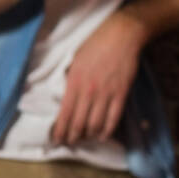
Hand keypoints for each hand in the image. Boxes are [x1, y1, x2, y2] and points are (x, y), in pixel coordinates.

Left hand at [50, 11, 147, 145]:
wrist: (122, 34)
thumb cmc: (96, 43)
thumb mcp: (75, 60)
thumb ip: (70, 80)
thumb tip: (65, 97)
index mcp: (74, 82)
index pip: (64, 114)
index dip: (60, 131)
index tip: (57, 139)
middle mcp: (88, 91)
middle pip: (79, 123)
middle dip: (73, 137)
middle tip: (70, 143)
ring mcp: (106, 93)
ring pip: (95, 124)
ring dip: (89, 136)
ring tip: (86, 139)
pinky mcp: (121, 92)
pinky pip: (113, 117)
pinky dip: (107, 130)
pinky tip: (103, 135)